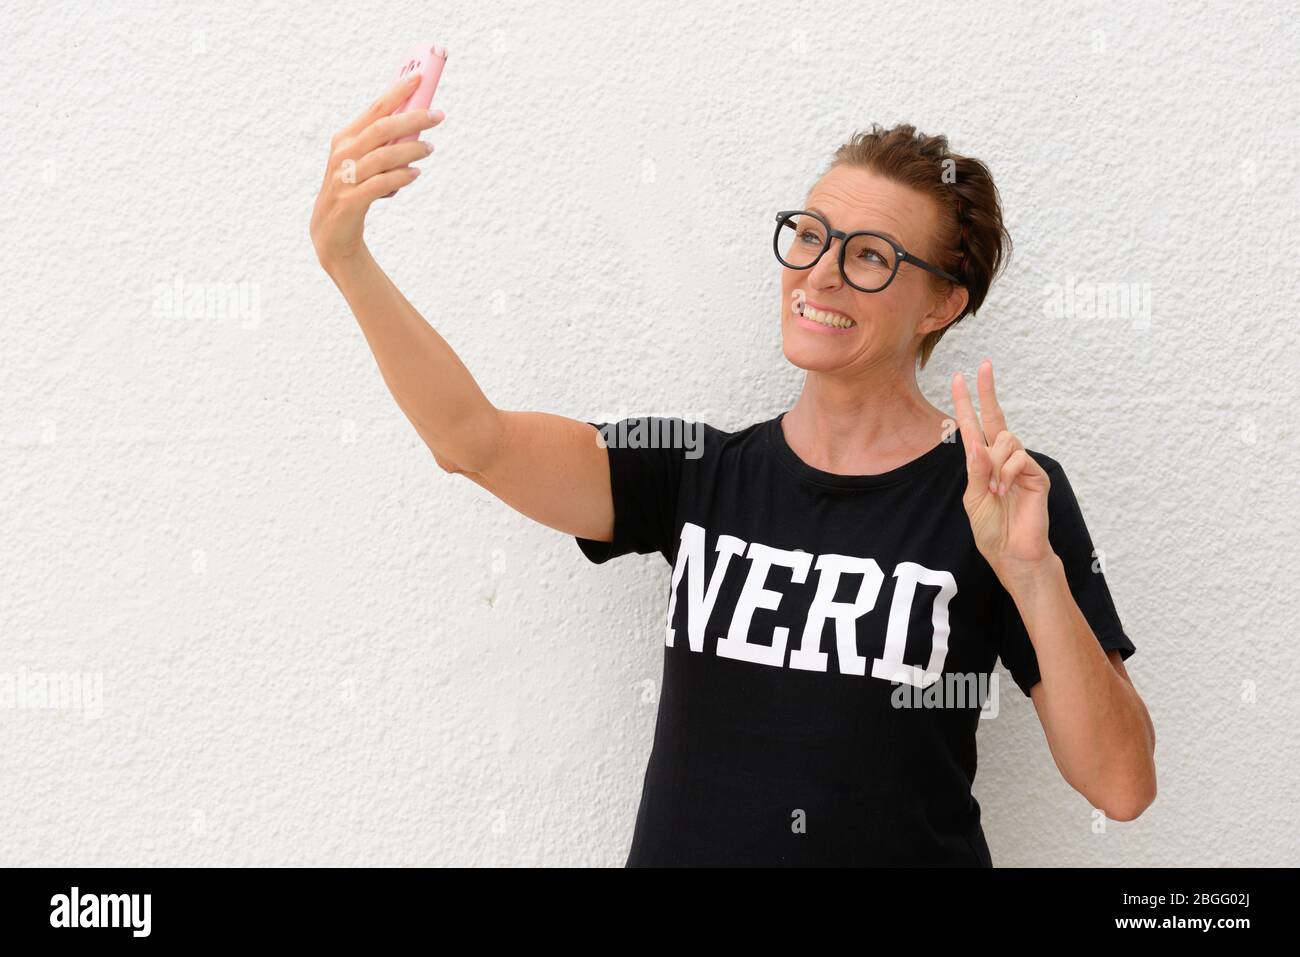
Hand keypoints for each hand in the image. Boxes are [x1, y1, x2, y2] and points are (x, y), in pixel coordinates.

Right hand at [309, 71, 445, 265]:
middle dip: (412, 118)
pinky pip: (381, 184)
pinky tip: (415, 174)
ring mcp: (345, 177)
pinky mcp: (350, 200)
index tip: (421, 77)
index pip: (375, 108)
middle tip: (438, 115)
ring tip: (430, 149)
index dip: (398, 91)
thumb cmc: (355, 189)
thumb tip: (418, 126)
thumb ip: (385, 144)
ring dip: (411, 150)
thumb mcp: (365, 162)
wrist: (331, 231)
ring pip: (383, 156)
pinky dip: (401, 177)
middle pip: (382, 128)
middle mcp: (342, 153)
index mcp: (346, 137)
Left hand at [950, 358, 1053, 583]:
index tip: (958, 378)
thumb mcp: (973, 499)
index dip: (966, 402)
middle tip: (984, 365)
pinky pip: (1019, 458)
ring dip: (994, 463)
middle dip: (987, 391)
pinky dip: (1007, 473)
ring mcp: (1021, 465)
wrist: (1013, 553)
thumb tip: (976, 443)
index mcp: (982, 463)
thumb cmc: (992, 530)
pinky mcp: (1037, 475)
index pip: (973, 426)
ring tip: (993, 490)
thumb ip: (975, 471)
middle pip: (995, 417)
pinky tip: (1004, 491)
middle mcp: (1002, 458)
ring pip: (1006, 440)